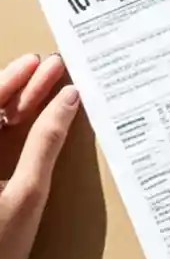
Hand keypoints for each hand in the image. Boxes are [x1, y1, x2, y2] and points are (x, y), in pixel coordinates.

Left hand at [0, 54, 79, 258]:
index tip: (46, 63)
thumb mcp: (26, 195)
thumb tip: (67, 102)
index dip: (17, 78)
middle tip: (55, 70)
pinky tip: (35, 125)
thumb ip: (46, 143)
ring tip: (51, 92)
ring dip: (18, 108)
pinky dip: (12, 132)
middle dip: (22, 87)